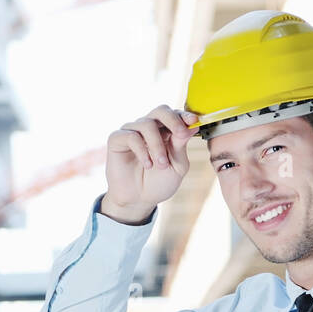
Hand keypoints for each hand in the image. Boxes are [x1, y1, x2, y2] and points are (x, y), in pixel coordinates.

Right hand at [102, 105, 198, 221]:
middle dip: (173, 120)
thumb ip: (181, 145)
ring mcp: (132, 131)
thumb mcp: (177, 166)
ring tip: (161, 165)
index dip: (184, 115)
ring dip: (157, 145)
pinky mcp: (117, 139)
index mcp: (166, 132)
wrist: (138, 200)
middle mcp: (149, 128)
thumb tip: (192, 125)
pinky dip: (142, 151)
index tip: (194, 120)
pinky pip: (131, 136)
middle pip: (161, 110)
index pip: (175, 115)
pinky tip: (147, 165)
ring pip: (147, 124)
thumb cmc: (159, 183)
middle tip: (181, 134)